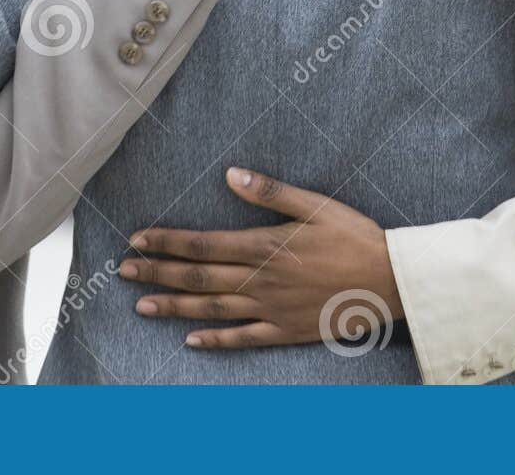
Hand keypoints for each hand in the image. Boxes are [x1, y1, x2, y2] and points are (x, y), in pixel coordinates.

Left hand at [119, 168, 402, 350]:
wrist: (391, 281)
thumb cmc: (355, 237)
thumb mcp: (316, 204)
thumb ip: (271, 191)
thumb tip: (231, 174)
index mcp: (265, 245)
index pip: (203, 244)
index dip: (167, 242)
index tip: (138, 239)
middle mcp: (261, 280)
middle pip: (198, 276)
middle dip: (157, 272)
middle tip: (124, 270)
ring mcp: (271, 309)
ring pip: (211, 308)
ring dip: (174, 305)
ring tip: (142, 303)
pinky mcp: (285, 330)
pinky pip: (243, 339)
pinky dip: (214, 340)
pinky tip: (190, 339)